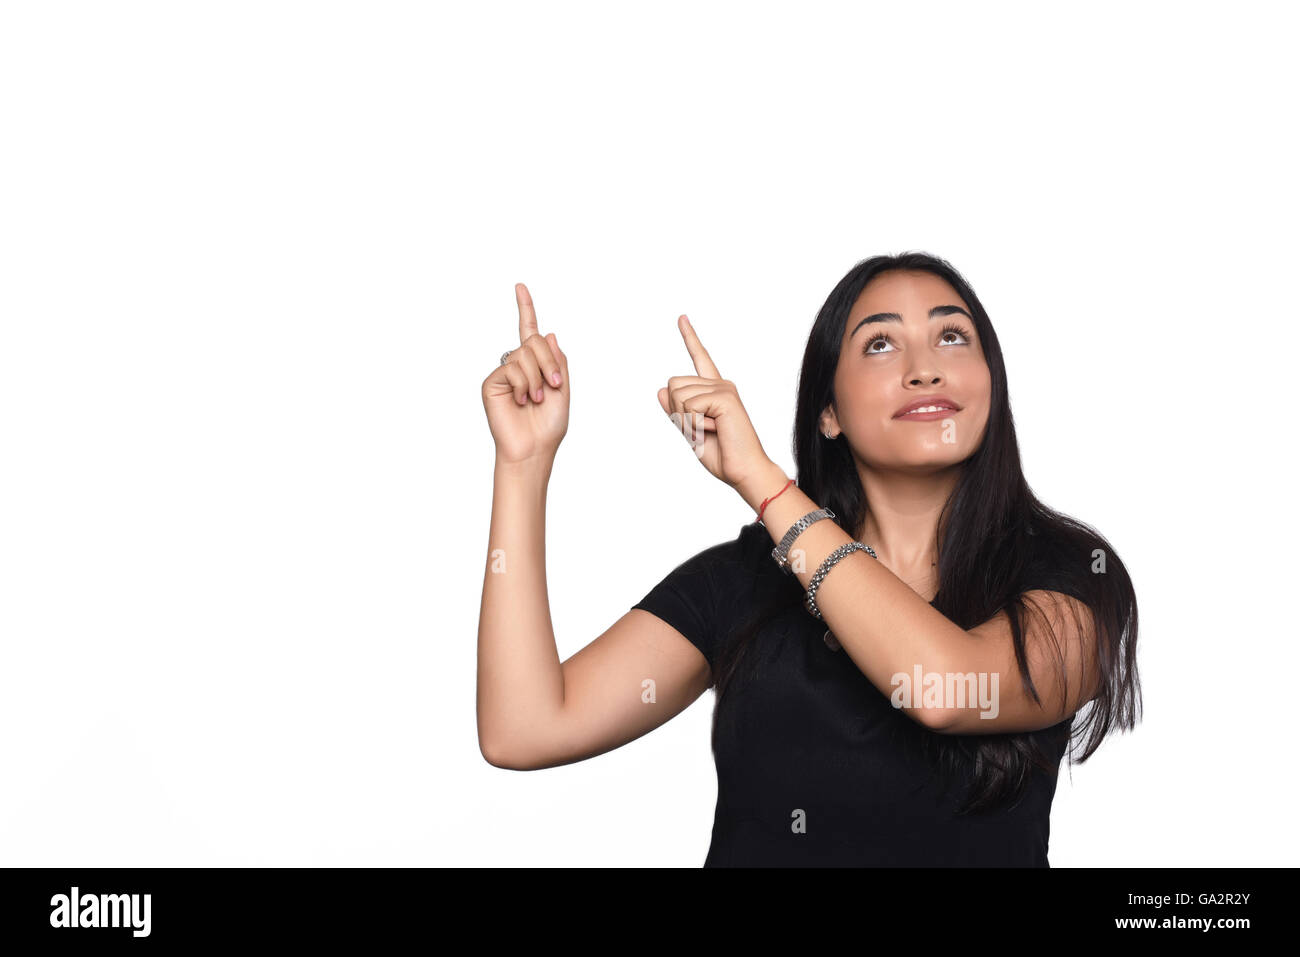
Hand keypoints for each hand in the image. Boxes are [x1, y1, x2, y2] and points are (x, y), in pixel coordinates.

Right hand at [481, 283, 569, 464]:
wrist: (533, 448)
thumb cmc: (548, 425)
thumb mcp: (563, 389)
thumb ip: (558, 360)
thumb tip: (547, 333)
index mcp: (536, 365)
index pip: (529, 331)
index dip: (525, 308)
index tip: (520, 286)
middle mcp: (518, 365)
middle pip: (534, 342)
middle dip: (550, 363)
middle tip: (555, 386)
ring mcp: (504, 373)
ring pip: (524, 354)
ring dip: (537, 378)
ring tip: (535, 399)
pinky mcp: (493, 382)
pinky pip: (512, 368)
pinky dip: (523, 385)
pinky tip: (521, 402)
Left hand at [657, 314, 773, 491]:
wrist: (744, 471)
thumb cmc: (723, 455)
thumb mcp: (691, 432)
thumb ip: (676, 412)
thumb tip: (660, 390)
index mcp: (714, 391)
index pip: (700, 358)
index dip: (690, 337)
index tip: (681, 318)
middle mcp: (720, 384)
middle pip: (673, 385)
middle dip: (676, 412)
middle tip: (701, 430)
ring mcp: (724, 389)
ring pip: (677, 394)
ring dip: (686, 420)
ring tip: (710, 431)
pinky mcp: (725, 397)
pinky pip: (689, 405)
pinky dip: (695, 424)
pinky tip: (716, 430)